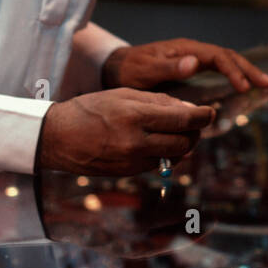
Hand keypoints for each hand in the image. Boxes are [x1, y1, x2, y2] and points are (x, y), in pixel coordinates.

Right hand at [37, 88, 215, 174]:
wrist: (57, 137)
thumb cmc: (91, 109)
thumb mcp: (123, 94)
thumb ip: (157, 101)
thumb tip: (187, 107)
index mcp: (135, 116)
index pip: (183, 119)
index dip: (203, 116)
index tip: (211, 112)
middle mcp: (136, 142)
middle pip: (184, 142)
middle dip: (196, 132)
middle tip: (197, 122)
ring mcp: (131, 161)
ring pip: (173, 156)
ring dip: (182, 145)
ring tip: (178, 132)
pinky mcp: (127, 173)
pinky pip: (157, 164)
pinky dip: (164, 153)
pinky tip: (157, 142)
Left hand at [103, 38, 267, 92]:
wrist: (117, 67)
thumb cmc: (130, 69)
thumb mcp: (145, 70)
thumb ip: (169, 67)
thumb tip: (195, 63)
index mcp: (185, 49)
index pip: (217, 56)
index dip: (233, 70)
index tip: (244, 86)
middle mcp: (193, 51)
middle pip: (228, 56)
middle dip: (248, 69)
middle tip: (267, 84)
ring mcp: (193, 58)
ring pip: (226, 61)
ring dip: (245, 71)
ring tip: (264, 85)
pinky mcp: (192, 67)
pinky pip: (218, 69)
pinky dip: (233, 76)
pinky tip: (242, 87)